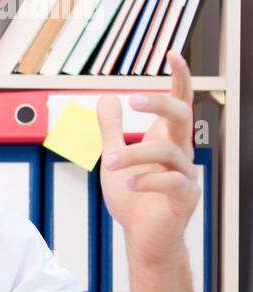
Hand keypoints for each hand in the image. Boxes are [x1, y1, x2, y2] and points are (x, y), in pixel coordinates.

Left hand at [99, 50, 199, 267]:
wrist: (143, 237)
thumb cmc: (133, 199)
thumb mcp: (114, 158)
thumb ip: (111, 130)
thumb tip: (107, 98)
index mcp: (165, 140)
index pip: (178, 102)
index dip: (179, 78)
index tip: (172, 54)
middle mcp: (180, 153)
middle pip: (181, 116)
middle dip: (157, 104)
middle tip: (132, 99)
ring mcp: (185, 175)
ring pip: (170, 151)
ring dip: (135, 153)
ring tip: (112, 163)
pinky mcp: (185, 198)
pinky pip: (173, 182)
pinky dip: (148, 180)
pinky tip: (130, 183)